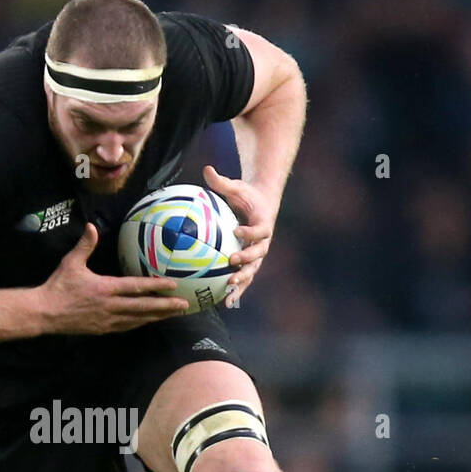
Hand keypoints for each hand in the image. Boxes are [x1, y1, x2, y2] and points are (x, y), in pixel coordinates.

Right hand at [39, 225, 188, 334]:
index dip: (155, 286)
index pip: (135, 287)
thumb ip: (85, 245)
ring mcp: (108, 320)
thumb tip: (92, 226)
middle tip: (184, 306)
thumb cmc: (58, 286)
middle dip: (165, 307)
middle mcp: (110, 306)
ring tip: (173, 314)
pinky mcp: (103, 329)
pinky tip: (149, 321)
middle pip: (143, 307)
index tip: (172, 285)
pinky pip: (127, 327)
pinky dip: (141, 323)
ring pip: (138, 319)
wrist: (45, 313)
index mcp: (105, 289)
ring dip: (157, 317)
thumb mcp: (71, 263)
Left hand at [202, 165, 276, 306]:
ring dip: (242, 283)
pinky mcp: (251, 263)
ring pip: (252, 271)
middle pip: (258, 254)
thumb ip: (222, 181)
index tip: (238, 231)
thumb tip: (207, 169)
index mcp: (263, 223)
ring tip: (228, 294)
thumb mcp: (236, 187)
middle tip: (231, 264)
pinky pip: (244, 278)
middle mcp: (263, 241)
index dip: (250, 231)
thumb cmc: (247, 195)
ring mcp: (258, 254)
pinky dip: (235, 290)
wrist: (262, 205)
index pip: (259, 229)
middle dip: (246, 261)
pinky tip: (222, 303)